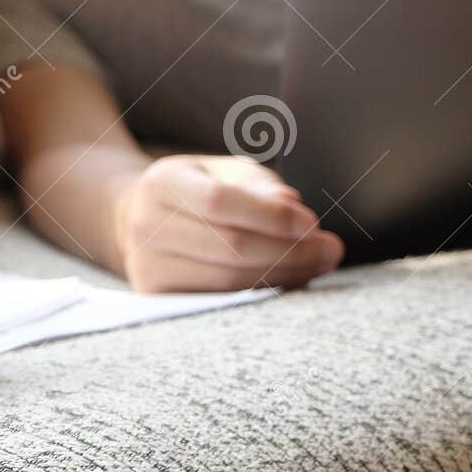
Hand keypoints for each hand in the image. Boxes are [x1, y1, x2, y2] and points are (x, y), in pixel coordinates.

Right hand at [111, 154, 344, 292]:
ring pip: (229, 281)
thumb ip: (258, 185)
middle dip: (290, 251)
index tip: (312, 223)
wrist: (139, 217)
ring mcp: (148, 266)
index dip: (270, 216)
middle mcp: (147, 226)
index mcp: (162, 183)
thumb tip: (292, 207)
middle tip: (332, 250)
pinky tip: (293, 280)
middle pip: (230, 247)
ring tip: (320, 264)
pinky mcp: (159, 298)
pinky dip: (263, 291)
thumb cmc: (196, 188)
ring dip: (285, 275)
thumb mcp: (224, 171)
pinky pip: (222, 300)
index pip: (220, 203)